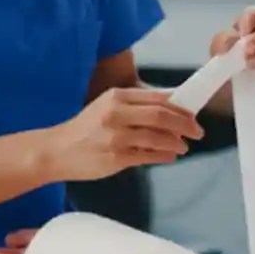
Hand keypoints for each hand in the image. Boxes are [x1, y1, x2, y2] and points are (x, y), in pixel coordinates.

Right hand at [42, 87, 203, 181]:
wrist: (57, 151)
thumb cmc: (85, 129)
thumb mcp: (107, 108)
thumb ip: (135, 107)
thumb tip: (170, 109)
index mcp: (117, 97)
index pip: (157, 98)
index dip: (180, 106)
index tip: (193, 113)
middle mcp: (117, 113)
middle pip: (162, 116)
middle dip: (185, 124)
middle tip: (197, 131)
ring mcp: (116, 136)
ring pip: (157, 137)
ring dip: (176, 142)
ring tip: (184, 146)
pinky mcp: (116, 157)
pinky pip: (148, 156)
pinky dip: (164, 156)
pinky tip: (171, 156)